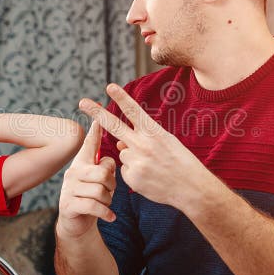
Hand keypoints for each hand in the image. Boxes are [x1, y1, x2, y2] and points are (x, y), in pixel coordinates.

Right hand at [56, 121, 116, 239]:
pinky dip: (106, 213)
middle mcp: (73, 172)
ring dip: (108, 200)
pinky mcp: (68, 205)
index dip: (94, 133)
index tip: (97, 120)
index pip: (88, 145)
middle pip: (103, 172)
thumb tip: (111, 160)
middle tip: (110, 191)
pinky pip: (94, 206)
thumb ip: (105, 168)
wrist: (76, 223)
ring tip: (106, 203)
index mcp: (81, 163)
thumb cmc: (92, 198)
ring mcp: (69, 188)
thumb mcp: (99, 181)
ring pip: (100, 191)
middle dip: (113, 184)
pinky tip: (110, 216)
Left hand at [79, 83, 215, 207]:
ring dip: (133, 158)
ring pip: (123, 153)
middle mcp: (143, 144)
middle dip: (97, 113)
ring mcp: (137, 161)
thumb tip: (120, 143)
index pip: (134, 111)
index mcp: (154, 132)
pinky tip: (148, 177)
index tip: (109, 86)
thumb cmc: (180, 162)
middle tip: (81, 102)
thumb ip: (141, 138)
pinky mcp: (132, 177)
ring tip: (153, 166)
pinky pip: (124, 170)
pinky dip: (133, 173)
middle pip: (114, 126)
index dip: (121, 98)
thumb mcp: (165, 143)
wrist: (191, 187)